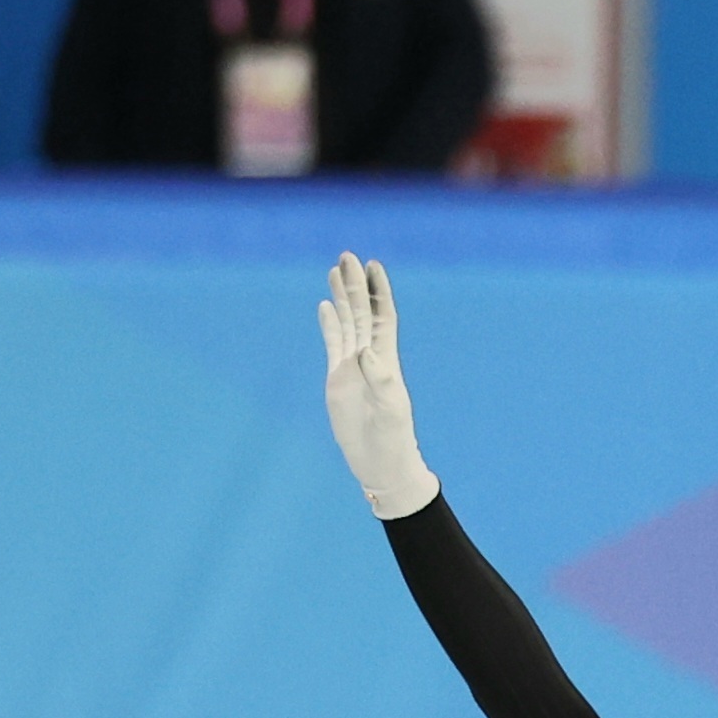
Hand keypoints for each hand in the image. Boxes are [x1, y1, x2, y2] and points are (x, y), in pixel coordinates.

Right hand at [314, 253, 440, 519]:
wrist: (380, 462)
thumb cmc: (392, 439)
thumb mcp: (389, 410)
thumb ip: (379, 380)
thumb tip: (365, 352)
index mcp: (387, 360)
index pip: (382, 316)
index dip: (379, 291)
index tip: (374, 265)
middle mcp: (370, 358)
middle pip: (361, 313)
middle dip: (355, 285)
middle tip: (347, 256)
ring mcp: (352, 367)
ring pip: (346, 324)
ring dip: (341, 298)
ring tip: (334, 271)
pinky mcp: (338, 379)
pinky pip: (332, 344)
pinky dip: (329, 325)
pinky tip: (324, 306)